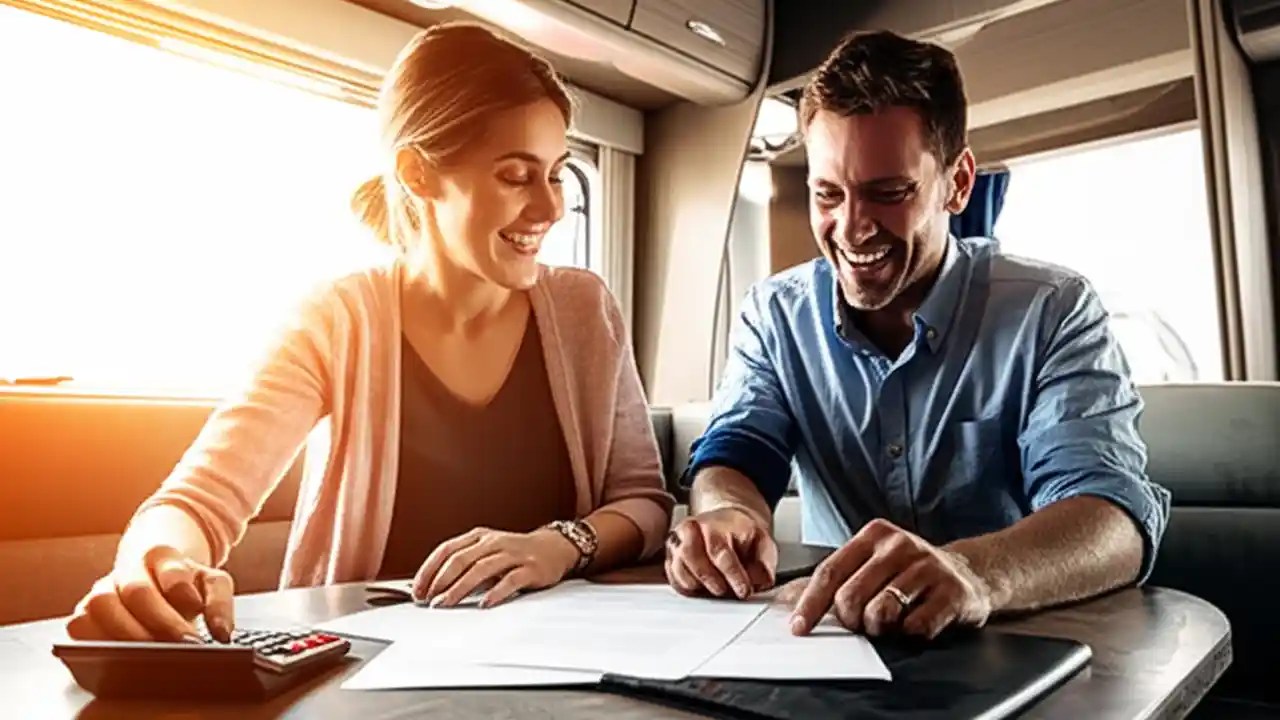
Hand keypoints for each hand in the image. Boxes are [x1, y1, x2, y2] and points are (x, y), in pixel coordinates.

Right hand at [66, 545, 234, 642]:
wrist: (154, 578)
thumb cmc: (185, 586)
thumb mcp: (212, 585)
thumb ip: (221, 604)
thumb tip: (222, 633)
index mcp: (162, 556)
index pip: (170, 569)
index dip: (181, 590)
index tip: (196, 611)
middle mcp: (128, 569)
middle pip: (137, 590)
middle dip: (161, 621)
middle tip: (183, 645)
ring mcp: (102, 589)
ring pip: (100, 604)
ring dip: (126, 632)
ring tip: (151, 654)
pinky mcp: (83, 613)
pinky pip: (78, 624)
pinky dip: (94, 640)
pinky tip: (117, 655)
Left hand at [412, 527, 578, 607]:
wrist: (554, 547)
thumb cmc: (514, 553)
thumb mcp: (486, 551)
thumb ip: (464, 564)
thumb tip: (433, 588)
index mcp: (479, 536)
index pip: (447, 549)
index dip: (429, 570)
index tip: (418, 590)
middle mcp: (493, 542)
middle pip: (461, 559)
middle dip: (441, 581)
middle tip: (429, 600)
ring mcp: (512, 554)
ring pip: (481, 569)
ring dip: (460, 588)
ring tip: (446, 603)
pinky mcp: (530, 568)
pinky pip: (510, 580)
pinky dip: (496, 591)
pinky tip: (484, 603)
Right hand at [665, 507, 776, 598]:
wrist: (725, 524)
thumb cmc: (742, 535)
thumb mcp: (763, 542)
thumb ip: (764, 563)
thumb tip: (759, 582)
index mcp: (715, 524)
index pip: (720, 551)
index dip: (732, 575)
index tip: (744, 590)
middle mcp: (690, 530)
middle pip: (693, 559)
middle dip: (714, 581)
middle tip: (729, 591)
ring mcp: (677, 543)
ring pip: (680, 571)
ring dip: (700, 586)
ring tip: (718, 588)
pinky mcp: (670, 557)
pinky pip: (674, 580)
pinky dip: (689, 589)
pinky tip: (704, 588)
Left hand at [788, 518, 992, 638]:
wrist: (968, 574)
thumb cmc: (909, 573)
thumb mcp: (874, 562)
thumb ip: (842, 578)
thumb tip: (797, 605)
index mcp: (874, 535)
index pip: (830, 572)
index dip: (811, 604)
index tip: (799, 628)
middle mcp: (900, 545)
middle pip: (851, 595)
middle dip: (850, 620)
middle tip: (861, 624)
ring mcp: (928, 567)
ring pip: (881, 611)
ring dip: (879, 628)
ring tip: (889, 623)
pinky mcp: (951, 592)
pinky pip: (916, 627)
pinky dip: (909, 634)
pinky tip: (915, 624)